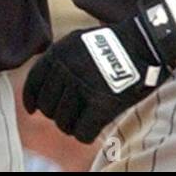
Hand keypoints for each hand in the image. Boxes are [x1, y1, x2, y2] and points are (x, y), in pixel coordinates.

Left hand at [22, 16, 167, 143]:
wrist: (144, 43)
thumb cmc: (114, 42)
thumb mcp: (78, 41)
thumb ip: (60, 58)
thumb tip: (44, 82)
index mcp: (57, 53)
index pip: (33, 83)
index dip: (31, 100)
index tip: (33, 110)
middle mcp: (66, 70)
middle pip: (48, 107)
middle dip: (55, 114)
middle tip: (68, 115)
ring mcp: (83, 88)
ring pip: (62, 123)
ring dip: (70, 126)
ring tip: (80, 122)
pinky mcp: (102, 105)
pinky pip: (82, 132)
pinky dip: (85, 134)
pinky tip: (91, 129)